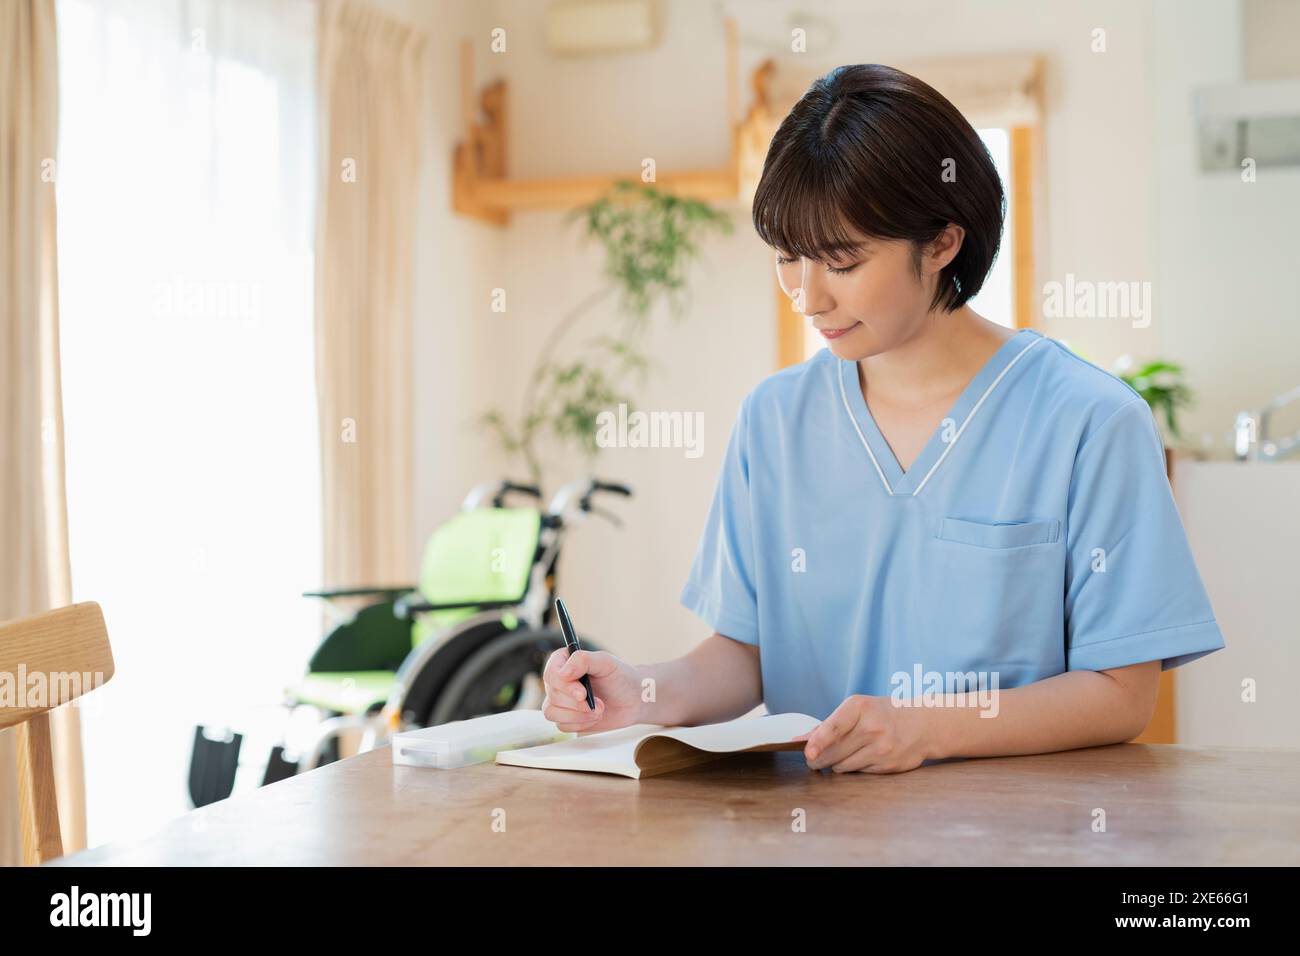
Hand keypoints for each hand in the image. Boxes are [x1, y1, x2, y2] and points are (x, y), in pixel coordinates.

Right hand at [541, 646, 643, 733]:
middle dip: (578, 704)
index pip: (551, 674)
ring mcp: (560, 700)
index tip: (582, 694)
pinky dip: (581, 724)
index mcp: (563, 661)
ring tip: (599, 710)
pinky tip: (594, 717)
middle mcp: (558, 680)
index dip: (565, 686)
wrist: (632, 700)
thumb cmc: (620, 677)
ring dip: (578, 715)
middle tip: (600, 704)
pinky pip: (562, 726)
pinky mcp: (565, 717)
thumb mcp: (606, 662)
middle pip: (552, 695)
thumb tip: (563, 673)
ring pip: (552, 712)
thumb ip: (583, 660)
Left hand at [791, 695, 930, 772]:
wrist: (923, 724)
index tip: (807, 753)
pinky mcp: (889, 765)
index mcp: (860, 707)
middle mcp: (872, 727)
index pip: (834, 727)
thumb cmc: (882, 714)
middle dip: (818, 758)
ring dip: (835, 764)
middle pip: (834, 752)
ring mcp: (882, 748)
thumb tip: (799, 740)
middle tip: (812, 759)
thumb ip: (828, 724)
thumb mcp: (857, 709)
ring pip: (843, 766)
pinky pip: (858, 772)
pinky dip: (854, 768)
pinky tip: (861, 757)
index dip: (818, 741)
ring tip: (841, 755)